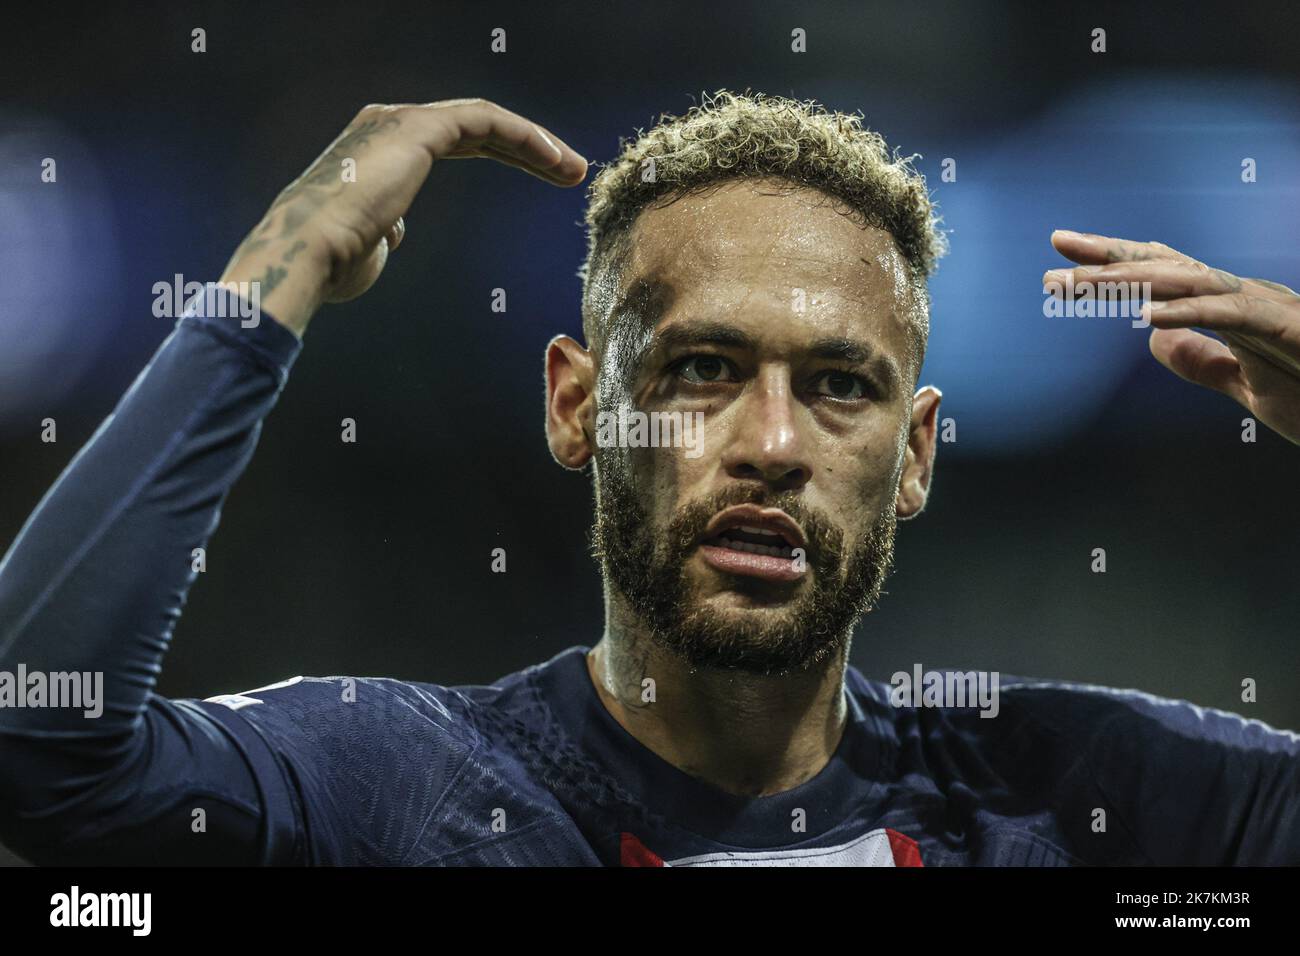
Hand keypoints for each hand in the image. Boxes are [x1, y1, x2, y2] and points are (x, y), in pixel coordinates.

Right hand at [219, 99, 587, 334]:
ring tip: (575, 169)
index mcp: (380, 149)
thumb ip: (385, 229)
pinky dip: (524, 138)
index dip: (505, 155)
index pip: (456, 141)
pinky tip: (555, 161)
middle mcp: (389, 123)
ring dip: (536, 143)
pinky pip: (485, 121)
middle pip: (476, 128)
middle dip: (528, 148)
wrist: (306, 252)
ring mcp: (401, 120)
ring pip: (485, 120)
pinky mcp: (417, 127)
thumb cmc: (331, 262)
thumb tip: (394, 234)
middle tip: (571, 171)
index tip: (545, 178)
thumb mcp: (366, 245)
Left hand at [1046, 230, 1299, 443]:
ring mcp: (1268, 308)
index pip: (1163, 274)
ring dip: (1132, 281)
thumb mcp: (1245, 387)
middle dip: (1108, 261)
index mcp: (1232, 308)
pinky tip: (1146, 317)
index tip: (1061, 255)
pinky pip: (1232, 316)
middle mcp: (1246, 296)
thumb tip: (1154, 341)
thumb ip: (1203, 364)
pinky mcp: (1289, 332)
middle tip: (1054, 258)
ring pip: (1189, 281)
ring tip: (1081, 286)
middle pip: (1166, 266)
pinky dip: (1189, 312)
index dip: (1113, 261)